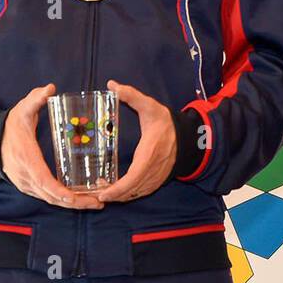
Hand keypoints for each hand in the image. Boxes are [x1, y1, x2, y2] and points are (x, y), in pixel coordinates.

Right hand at [1, 84, 102, 209]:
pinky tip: (81, 200)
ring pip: (49, 200)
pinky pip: (47, 197)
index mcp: (26, 158)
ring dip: (72, 205)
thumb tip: (50, 88)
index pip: (43, 180)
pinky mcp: (29, 186)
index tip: (74, 197)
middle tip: (98, 203)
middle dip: (74, 202)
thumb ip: (35, 99)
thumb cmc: (11, 126)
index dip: (59, 191)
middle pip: (50, 196)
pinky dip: (63, 201)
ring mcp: (26, 184)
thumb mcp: (21, 110)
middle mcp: (25, 176)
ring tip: (95, 203)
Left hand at [95, 80, 176, 201]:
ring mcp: (156, 177)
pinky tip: (116, 191)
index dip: (117, 189)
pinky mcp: (158, 181)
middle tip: (93, 195)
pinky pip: (141, 192)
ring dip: (119, 197)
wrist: (189, 135)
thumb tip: (112, 84)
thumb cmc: (166, 122)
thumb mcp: (150, 106)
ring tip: (100, 193)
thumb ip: (132, 96)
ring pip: (135, 194)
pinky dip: (127, 195)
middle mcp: (153, 171)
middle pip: (131, 191)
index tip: (102, 194)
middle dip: (112, 196)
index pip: (132, 178)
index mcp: (149, 155)